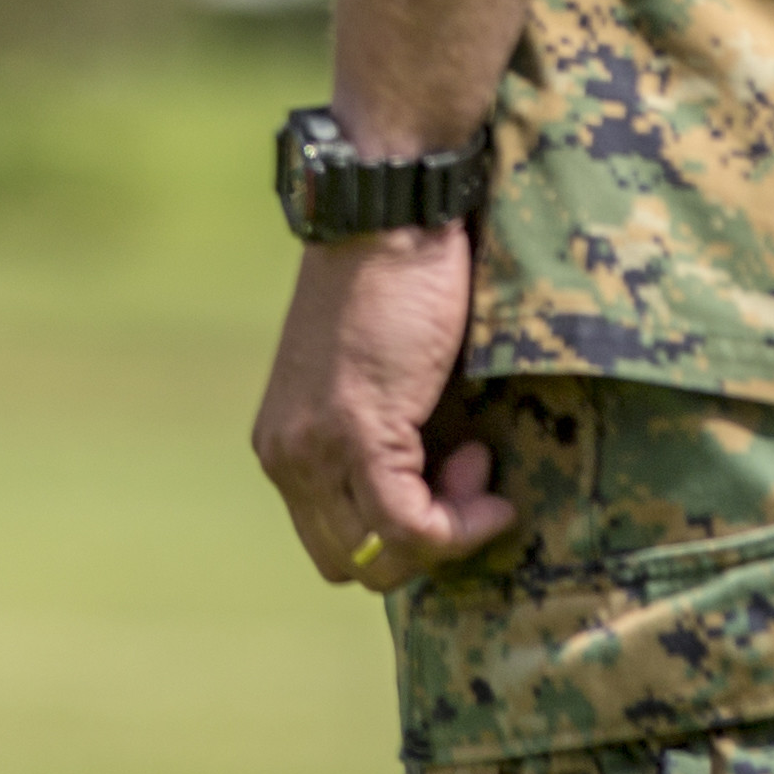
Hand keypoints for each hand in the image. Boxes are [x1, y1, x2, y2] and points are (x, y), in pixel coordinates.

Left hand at [253, 226, 513, 590]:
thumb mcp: (372, 380)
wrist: (389, 211)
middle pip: (353, 562)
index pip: (334, 544)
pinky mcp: (359, 433)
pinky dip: (460, 524)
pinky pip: (410, 525)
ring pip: (382, 555)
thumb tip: (434, 500)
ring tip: (478, 462)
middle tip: (469, 474)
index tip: (450, 479)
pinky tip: (489, 482)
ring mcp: (317, 448)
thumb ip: (381, 442)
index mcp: (284, 444)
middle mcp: (287, 456)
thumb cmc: (395, 281)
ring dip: (447, 530)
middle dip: (423, 543)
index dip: (401, 536)